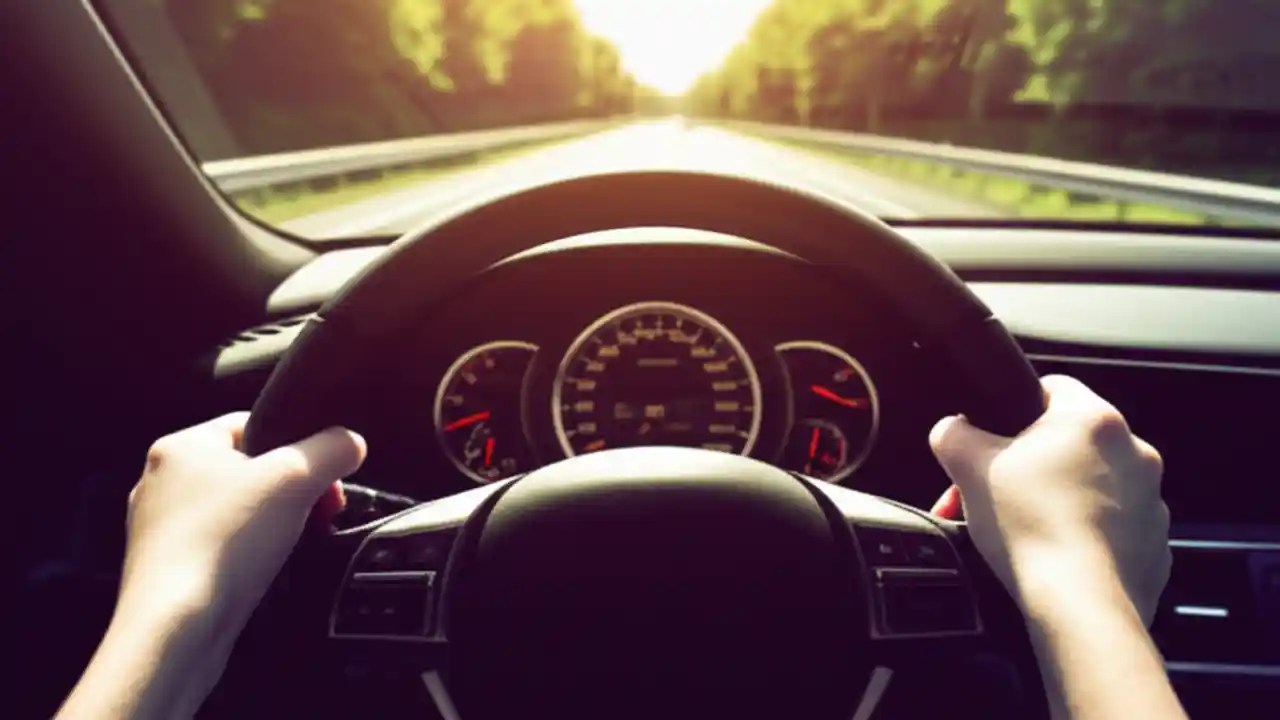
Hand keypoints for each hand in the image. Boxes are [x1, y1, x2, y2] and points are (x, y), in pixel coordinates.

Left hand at [120, 412, 365, 637]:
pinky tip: (262, 570)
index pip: (254, 425)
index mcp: (181, 446)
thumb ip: (332, 449)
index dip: (299, 447)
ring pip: (235, 510)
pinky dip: (246, 554)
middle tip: (318, 513)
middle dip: (291, 491)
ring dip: (272, 523)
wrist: (176, 629)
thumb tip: (350, 443)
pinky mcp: (164, 568)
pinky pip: (219, 547)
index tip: (326, 479)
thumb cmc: (223, 545)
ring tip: (294, 544)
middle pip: (248, 470)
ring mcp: (158, 528)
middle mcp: (160, 481)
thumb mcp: (296, 478)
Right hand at [929, 375, 1169, 624]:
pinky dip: (1085, 538)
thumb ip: (953, 432)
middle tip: (994, 494)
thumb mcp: (967, 465)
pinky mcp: (1156, 545)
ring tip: (1022, 531)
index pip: (1051, 388)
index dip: (1014, 411)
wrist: (1077, 605)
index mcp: (1093, 419)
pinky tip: (1054, 556)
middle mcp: (1135, 452)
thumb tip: (953, 429)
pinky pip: (1113, 530)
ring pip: (1093, 487)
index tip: (994, 441)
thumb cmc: (1028, 524)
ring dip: (1059, 500)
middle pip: (1070, 443)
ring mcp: (1152, 501)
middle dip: (1030, 466)